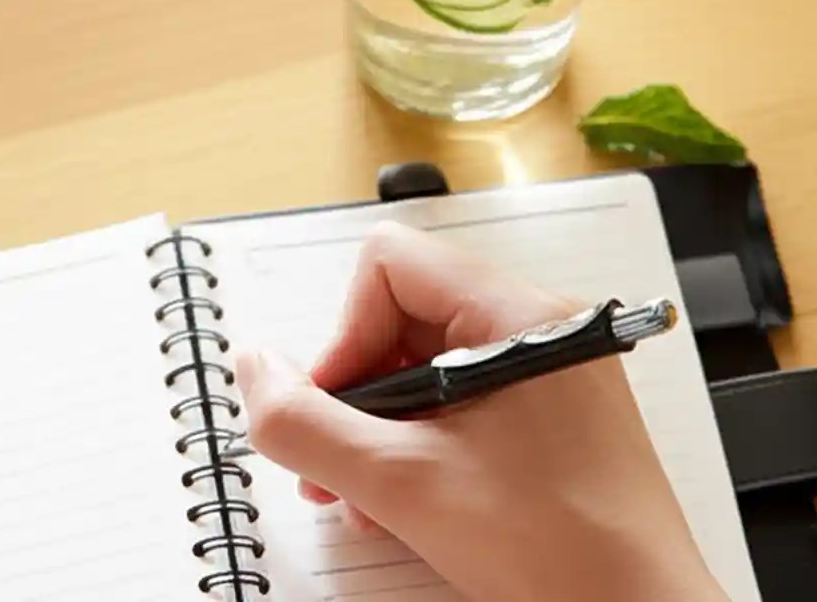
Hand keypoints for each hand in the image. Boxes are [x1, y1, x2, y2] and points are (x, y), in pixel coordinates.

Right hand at [236, 222, 728, 601]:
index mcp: (518, 317)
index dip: (344, 335)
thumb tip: (255, 371)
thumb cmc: (562, 549)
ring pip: (426, 367)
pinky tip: (401, 502)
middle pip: (403, 317)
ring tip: (360, 493)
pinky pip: (459, 404)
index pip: (391, 267)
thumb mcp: (400, 483)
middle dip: (354, 394)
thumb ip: (306, 423)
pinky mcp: (547, 416)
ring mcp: (546, 375)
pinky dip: (418, 445)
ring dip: (378, 428)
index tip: (333, 407)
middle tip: (332, 459)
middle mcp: (537, 331)